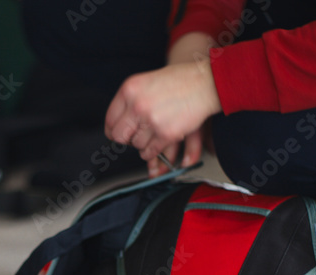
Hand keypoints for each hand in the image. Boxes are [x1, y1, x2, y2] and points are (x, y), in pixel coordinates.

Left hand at [105, 32, 221, 174]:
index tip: (119, 133)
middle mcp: (137, 105)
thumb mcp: (147, 82)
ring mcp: (152, 120)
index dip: (114, 130)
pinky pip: (150, 152)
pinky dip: (151, 152)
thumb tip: (115, 125)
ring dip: (143, 144)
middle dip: (126, 139)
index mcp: (129, 89)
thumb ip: (130, 100)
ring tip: (153, 133)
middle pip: (119, 136)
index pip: (110, 120)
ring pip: (136, 145)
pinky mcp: (167, 133)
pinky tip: (156, 143)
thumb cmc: (179, 81)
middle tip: (135, 136)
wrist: (205, 82)